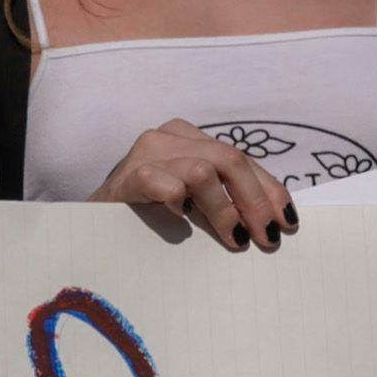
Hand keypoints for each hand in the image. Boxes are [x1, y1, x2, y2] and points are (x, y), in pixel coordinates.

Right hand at [97, 119, 291, 252]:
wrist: (90, 223)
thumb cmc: (145, 213)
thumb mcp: (190, 199)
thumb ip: (222, 197)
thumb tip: (269, 220)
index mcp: (190, 138)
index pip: (241, 159)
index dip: (268, 190)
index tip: (286, 222)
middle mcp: (170, 137)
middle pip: (230, 160)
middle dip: (255, 201)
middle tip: (266, 237)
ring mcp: (147, 152)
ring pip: (204, 172)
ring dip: (225, 210)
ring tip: (234, 239)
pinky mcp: (128, 175)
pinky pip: (165, 183)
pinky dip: (180, 202)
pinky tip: (182, 220)